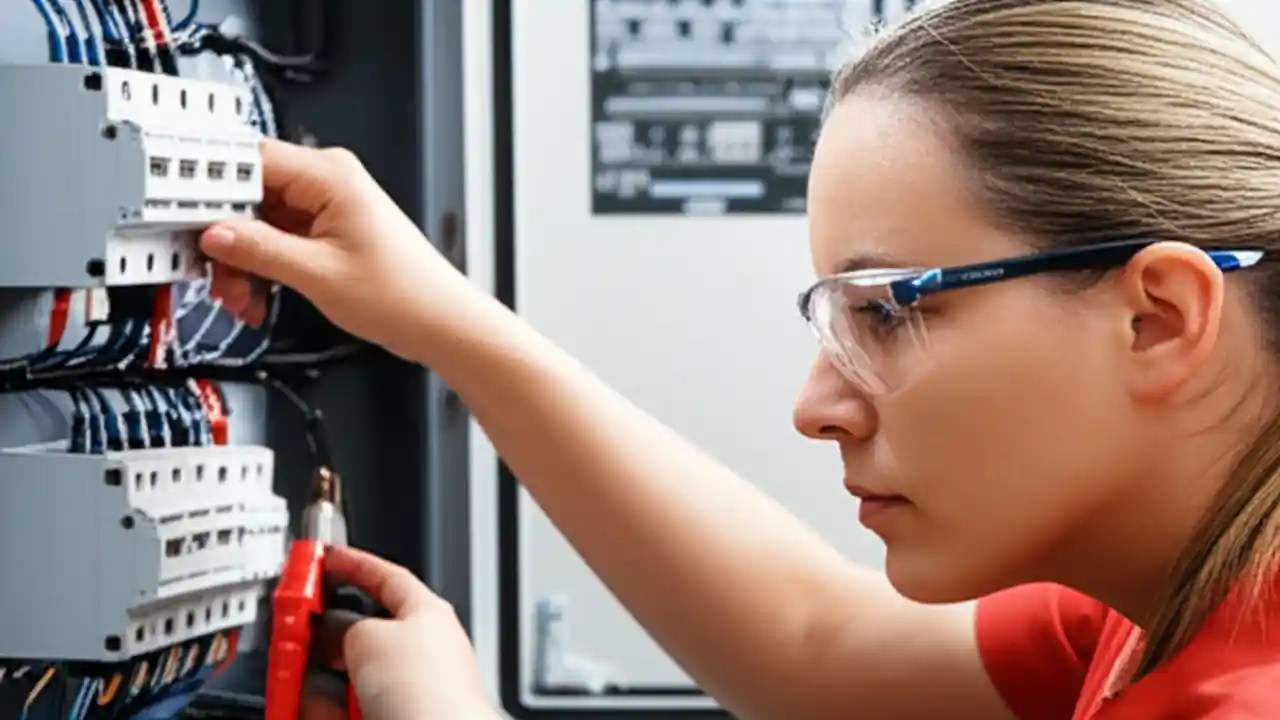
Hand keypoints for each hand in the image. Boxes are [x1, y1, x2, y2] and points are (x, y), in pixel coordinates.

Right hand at [199, 139, 475, 359]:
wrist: (440, 323)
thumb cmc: (403, 294)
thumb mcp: (317, 274)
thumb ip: (260, 251)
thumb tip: (215, 234)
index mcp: (330, 175)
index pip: (248, 159)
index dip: (208, 185)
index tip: (180, 212)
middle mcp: (328, 183)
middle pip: (248, 194)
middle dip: (225, 238)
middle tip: (210, 272)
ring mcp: (327, 208)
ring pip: (258, 222)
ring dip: (241, 261)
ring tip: (238, 298)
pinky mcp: (326, 233)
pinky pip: (276, 240)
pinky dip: (261, 269)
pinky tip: (255, 299)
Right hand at [302, 546, 495, 719]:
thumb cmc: (431, 693)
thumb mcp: (370, 638)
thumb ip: (343, 625)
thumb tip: (327, 631)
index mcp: (426, 615)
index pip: (386, 577)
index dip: (352, 564)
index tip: (324, 561)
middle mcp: (419, 652)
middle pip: (360, 632)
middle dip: (324, 634)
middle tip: (295, 632)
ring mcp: (405, 690)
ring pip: (348, 676)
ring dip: (318, 677)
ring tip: (295, 678)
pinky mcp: (391, 717)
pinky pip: (348, 707)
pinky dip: (324, 707)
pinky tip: (308, 707)